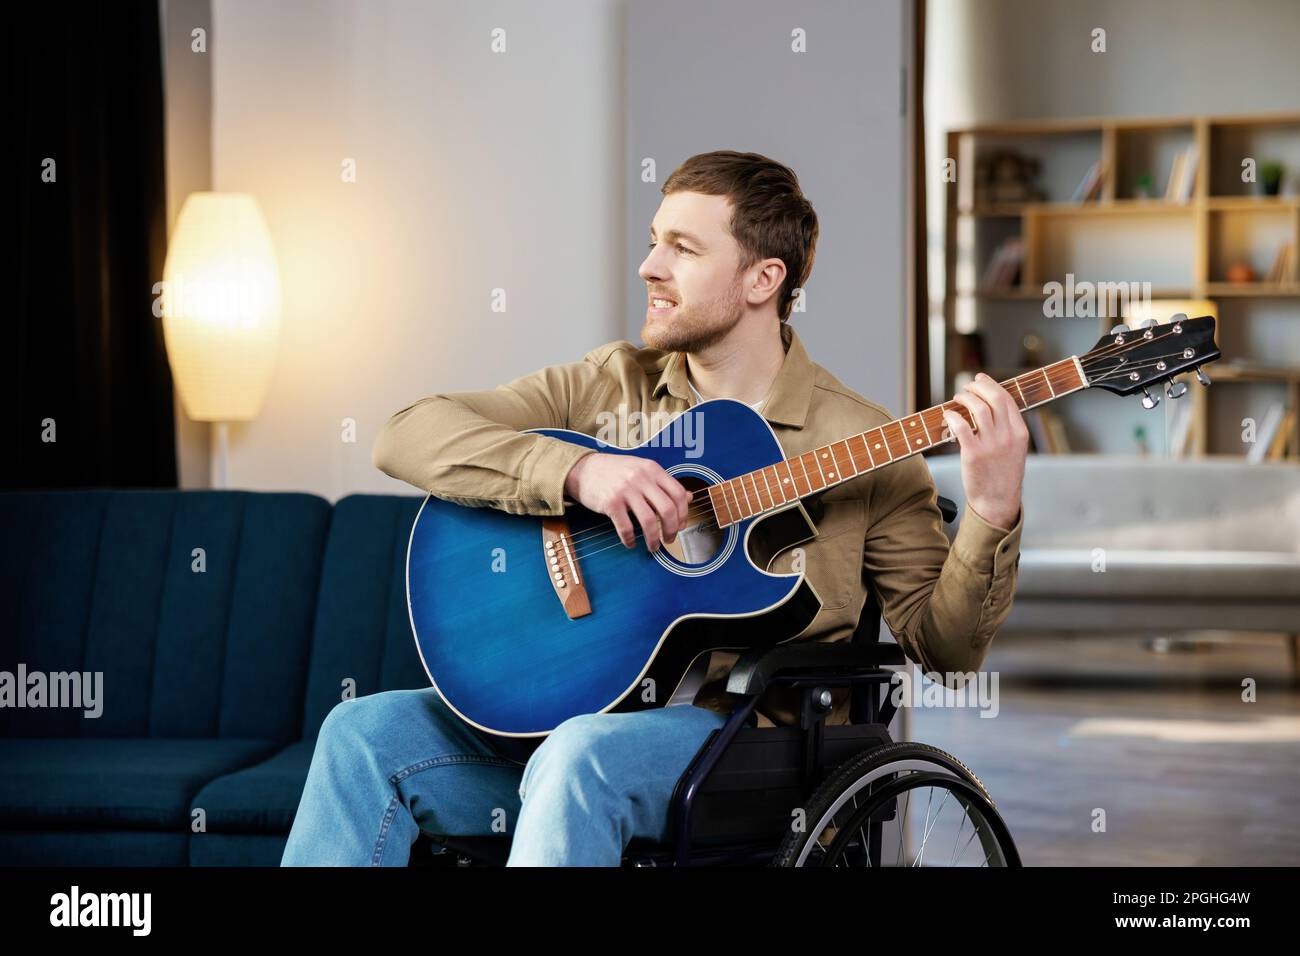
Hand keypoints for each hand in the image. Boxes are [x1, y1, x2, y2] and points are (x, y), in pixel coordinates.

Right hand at [563, 453, 691, 550]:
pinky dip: (630, 539)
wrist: (583, 469)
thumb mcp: (642, 470)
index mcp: (652, 469)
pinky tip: (630, 543)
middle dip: (671, 530)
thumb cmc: (615, 471)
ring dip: (653, 539)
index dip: (683, 513)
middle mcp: (641, 478)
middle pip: (667, 509)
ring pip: (649, 521)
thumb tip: (689, 497)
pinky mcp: (610, 502)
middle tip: (669, 540)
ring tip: (653, 547)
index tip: (680, 526)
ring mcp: (625, 490)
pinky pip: (626, 527)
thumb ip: (664, 484)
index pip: (678, 493)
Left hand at [940, 372, 1028, 528]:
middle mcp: (1007, 436)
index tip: (980, 379)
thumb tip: (989, 405)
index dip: (991, 385)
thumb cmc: (1002, 474)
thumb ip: (1006, 427)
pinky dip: (952, 416)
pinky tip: (948, 415)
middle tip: (966, 386)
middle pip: (993, 398)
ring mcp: (991, 445)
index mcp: (1020, 432)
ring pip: (978, 408)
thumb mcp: (1015, 449)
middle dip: (978, 386)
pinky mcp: (974, 454)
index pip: (1007, 399)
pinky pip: (961, 426)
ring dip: (964, 398)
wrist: (998, 501)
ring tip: (957, 399)